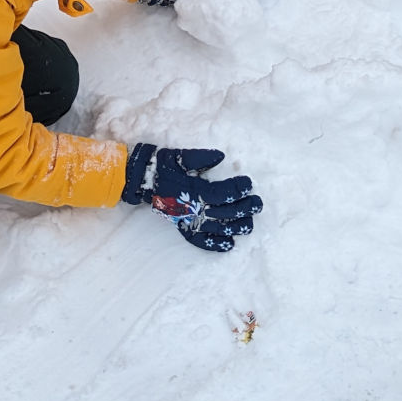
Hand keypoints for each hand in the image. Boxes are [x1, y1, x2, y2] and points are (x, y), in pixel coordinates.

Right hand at [121, 144, 262, 251]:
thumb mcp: (179, 156)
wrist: (143, 181)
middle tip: (258, 204)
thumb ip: (199, 157)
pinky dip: (214, 244)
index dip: (236, 189)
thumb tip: (220, 156)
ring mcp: (187, 219)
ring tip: (250, 224)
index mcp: (192, 190)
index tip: (249, 183)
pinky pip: (199, 239)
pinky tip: (230, 244)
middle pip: (222, 212)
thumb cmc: (164, 165)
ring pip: (215, 228)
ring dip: (234, 227)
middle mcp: (191, 208)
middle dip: (242, 208)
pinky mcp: (182, 227)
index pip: (219, 193)